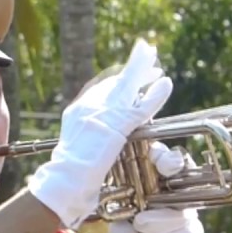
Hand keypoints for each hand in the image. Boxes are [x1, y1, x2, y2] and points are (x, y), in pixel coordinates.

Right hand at [29, 40, 173, 226]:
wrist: (66, 178)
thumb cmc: (69, 173)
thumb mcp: (77, 148)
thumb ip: (88, 137)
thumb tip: (99, 139)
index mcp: (78, 110)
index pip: (102, 87)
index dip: (120, 78)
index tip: (133, 74)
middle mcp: (88, 106)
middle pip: (115, 81)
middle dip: (133, 68)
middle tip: (148, 55)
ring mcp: (102, 113)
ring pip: (127, 86)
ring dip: (143, 69)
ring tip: (154, 54)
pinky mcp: (116, 125)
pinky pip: (140, 108)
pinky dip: (155, 96)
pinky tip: (165, 84)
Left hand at [106, 143, 216, 232]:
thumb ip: (120, 228)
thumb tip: (123, 226)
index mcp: (154, 184)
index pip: (160, 157)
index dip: (159, 152)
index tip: (152, 155)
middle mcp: (175, 192)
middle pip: (181, 165)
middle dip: (170, 163)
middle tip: (163, 170)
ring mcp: (188, 212)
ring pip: (179, 205)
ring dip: (159, 217)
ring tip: (141, 225)